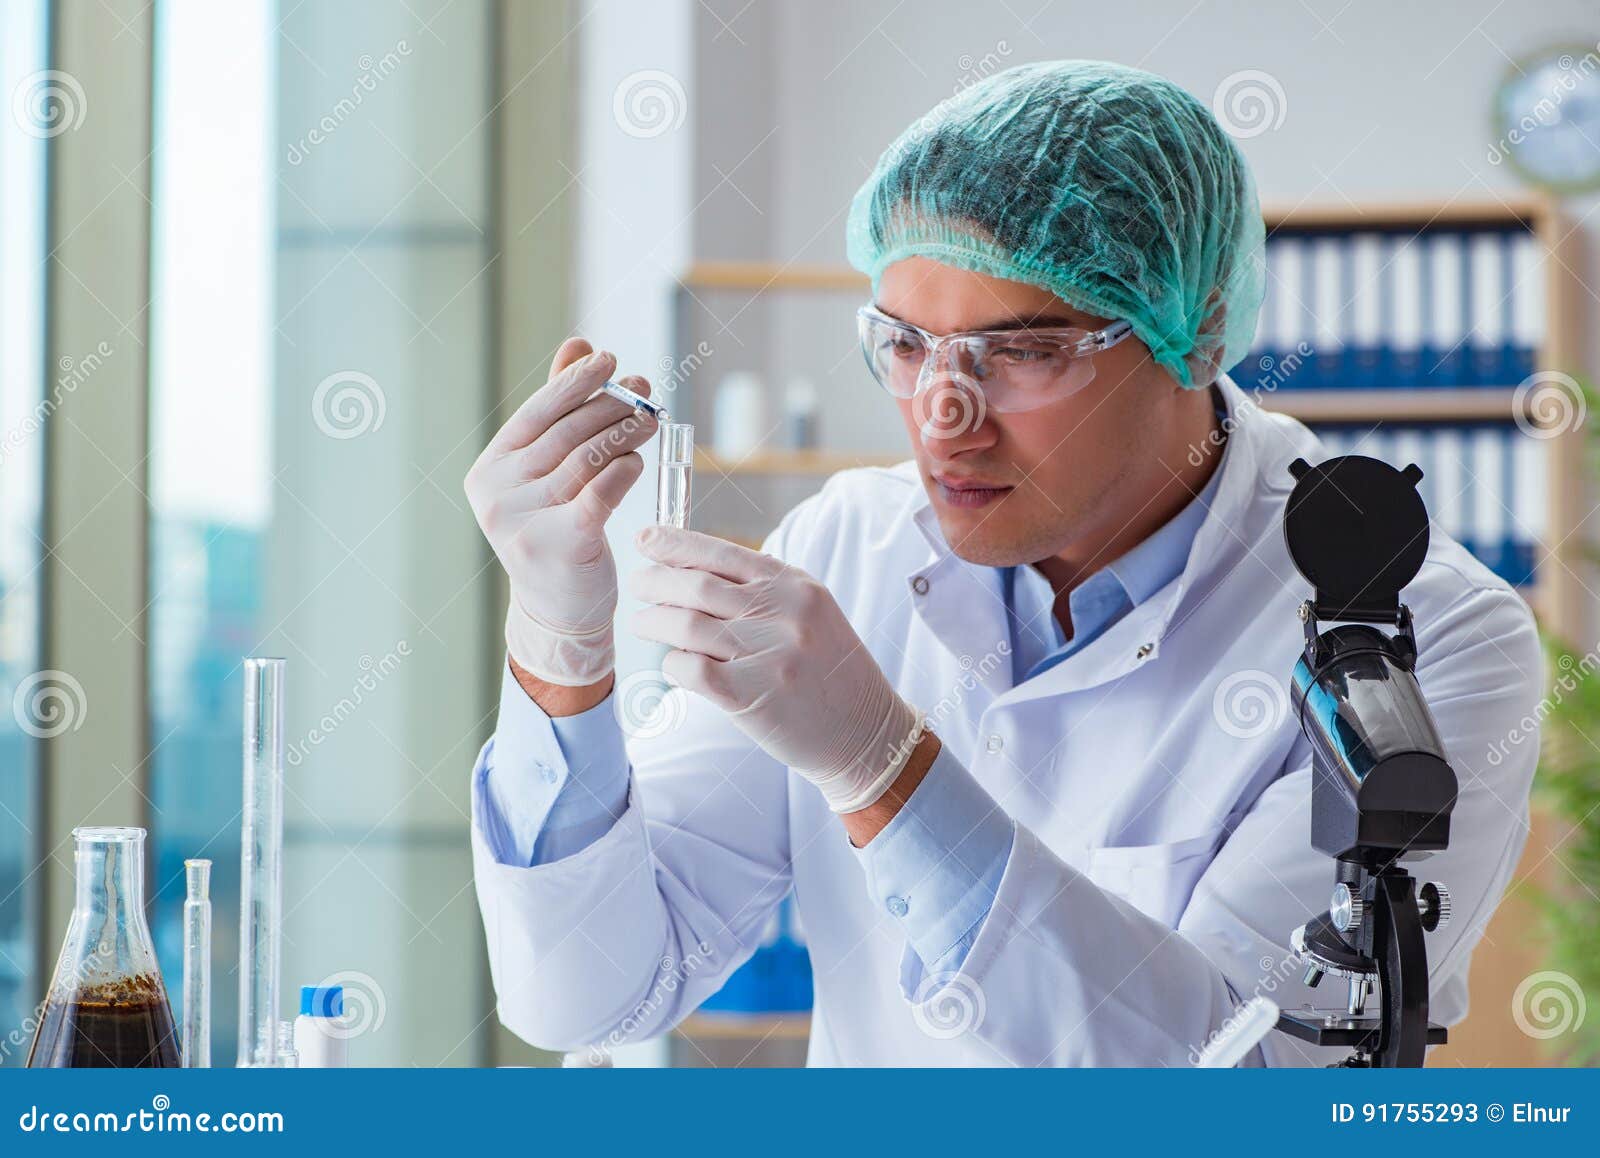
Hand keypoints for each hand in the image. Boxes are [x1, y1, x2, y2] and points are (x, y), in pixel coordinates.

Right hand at [465, 338, 657, 685]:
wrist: (560, 613)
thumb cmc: (558, 532)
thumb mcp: (549, 475)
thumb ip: (560, 412)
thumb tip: (578, 343)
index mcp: (488, 471)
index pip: (536, 414)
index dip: (574, 382)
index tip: (608, 359)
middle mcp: (496, 495)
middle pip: (565, 434)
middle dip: (609, 405)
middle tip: (643, 389)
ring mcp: (523, 522)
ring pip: (586, 460)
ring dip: (625, 433)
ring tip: (651, 419)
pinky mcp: (559, 544)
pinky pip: (600, 493)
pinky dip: (624, 471)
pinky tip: (639, 461)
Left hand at [629, 526, 923, 812]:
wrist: (866, 731)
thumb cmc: (830, 672)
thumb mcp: (810, 613)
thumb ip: (764, 591)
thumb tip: (695, 569)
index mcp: (795, 586)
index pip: (723, 553)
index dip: (676, 543)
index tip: (647, 539)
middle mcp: (783, 613)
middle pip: (696, 585)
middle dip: (655, 580)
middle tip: (637, 584)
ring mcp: (768, 654)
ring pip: (686, 623)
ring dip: (653, 620)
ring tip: (643, 622)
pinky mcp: (751, 695)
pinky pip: (690, 668)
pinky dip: (671, 663)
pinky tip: (672, 664)